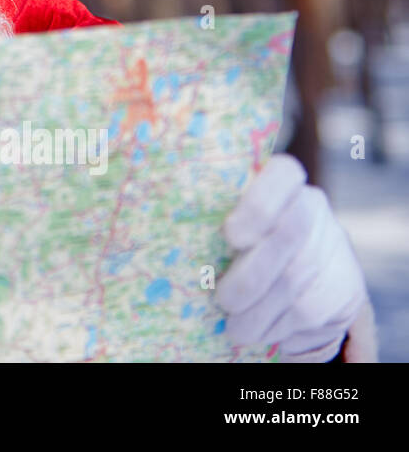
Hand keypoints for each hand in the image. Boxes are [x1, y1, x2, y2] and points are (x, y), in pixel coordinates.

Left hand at [216, 154, 367, 361]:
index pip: (284, 173)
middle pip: (288, 237)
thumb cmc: (246, 238)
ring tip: (234, 328)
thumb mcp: (231, 218)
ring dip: (259, 313)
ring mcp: (334, 248)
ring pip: (295, 282)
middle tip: (223, 301)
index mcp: (284, 182)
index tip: (231, 234)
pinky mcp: (345, 289)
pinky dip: (279, 328)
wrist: (307, 268)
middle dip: (251, 277)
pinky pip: (309, 312)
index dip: (260, 205)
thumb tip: (160, 239)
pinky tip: (262, 331)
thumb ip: (210, 217)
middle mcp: (313, 208)